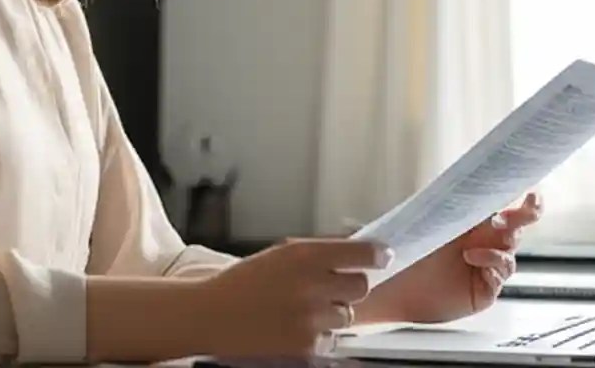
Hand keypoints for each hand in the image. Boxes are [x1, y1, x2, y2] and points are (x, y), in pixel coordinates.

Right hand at [200, 238, 392, 355]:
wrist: (212, 316)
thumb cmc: (245, 283)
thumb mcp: (281, 253)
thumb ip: (319, 252)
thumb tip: (360, 249)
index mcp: (305, 254)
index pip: (363, 253)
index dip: (377, 255)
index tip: (383, 257)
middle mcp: (312, 284)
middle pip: (361, 286)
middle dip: (350, 286)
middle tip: (330, 288)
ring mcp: (311, 317)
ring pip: (347, 315)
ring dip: (332, 313)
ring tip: (302, 310)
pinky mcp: (307, 345)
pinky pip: (331, 338)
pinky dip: (319, 335)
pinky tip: (294, 328)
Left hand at [362, 192, 542, 323]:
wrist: (397, 285)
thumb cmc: (411, 251)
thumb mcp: (431, 222)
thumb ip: (452, 207)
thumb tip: (466, 183)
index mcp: (478, 224)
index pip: (508, 208)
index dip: (526, 202)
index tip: (529, 193)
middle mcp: (488, 244)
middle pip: (519, 228)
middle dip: (525, 216)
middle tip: (513, 212)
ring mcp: (488, 267)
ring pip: (509, 256)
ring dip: (495, 251)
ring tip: (468, 252)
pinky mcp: (485, 290)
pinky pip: (499, 277)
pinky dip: (490, 267)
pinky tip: (474, 264)